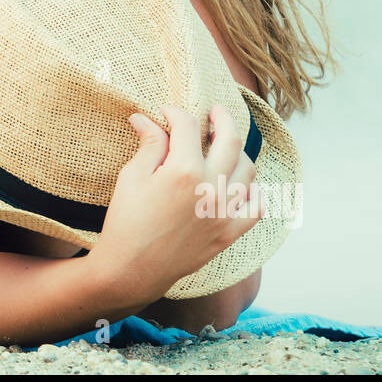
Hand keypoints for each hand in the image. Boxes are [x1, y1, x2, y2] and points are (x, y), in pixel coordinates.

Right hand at [89, 103, 264, 307]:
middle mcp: (210, 187)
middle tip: (214, 111)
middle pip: (229, 139)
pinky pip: (256, 207)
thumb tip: (146, 118)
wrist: (131, 270)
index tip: (166, 111)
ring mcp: (224, 212)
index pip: (187, 125)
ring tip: (225, 146)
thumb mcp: (131, 177)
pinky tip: (244, 183)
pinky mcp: (229, 233)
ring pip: (248, 169)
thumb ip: (148, 145)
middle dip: (222, 118)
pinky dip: (255, 191)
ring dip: (238, 151)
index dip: (175, 112)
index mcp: (183, 170)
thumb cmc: (126, 222)